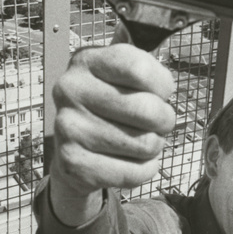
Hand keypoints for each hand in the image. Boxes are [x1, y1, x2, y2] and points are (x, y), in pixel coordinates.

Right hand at [49, 44, 176, 221]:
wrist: (76, 148)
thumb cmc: (111, 106)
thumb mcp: (123, 76)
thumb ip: (146, 70)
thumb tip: (164, 86)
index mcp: (85, 60)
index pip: (140, 69)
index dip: (162, 85)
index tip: (160, 93)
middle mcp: (70, 90)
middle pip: (147, 110)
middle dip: (164, 120)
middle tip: (157, 123)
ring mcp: (68, 128)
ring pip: (145, 144)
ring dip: (154, 146)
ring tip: (139, 140)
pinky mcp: (73, 164)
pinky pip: (134, 173)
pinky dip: (144, 169)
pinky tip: (131, 161)